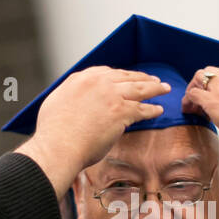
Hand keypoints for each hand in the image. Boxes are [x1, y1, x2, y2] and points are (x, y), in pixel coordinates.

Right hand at [20, 67, 169, 196]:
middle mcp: (97, 82)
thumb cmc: (53, 134)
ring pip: (139, 87)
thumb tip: (76, 102)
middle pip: (126, 76)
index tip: (128, 77)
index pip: (106, 72)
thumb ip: (70, 98)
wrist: (58, 147)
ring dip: (154, 87)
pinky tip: (159, 110)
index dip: (120, 75)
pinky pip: (142, 108)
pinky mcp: (121, 111)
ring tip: (164, 88)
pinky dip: (152, 109)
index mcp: (80, 79)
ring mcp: (110, 95)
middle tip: (153, 79)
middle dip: (142, 77)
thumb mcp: (56, 104)